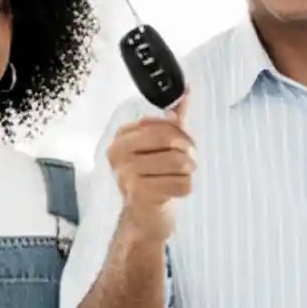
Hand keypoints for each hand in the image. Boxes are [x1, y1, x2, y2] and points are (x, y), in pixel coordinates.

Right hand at [107, 93, 194, 242]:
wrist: (144, 217)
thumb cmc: (153, 178)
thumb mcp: (160, 146)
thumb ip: (172, 119)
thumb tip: (186, 90)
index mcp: (121, 137)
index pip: (162, 124)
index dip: (181, 134)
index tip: (184, 145)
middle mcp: (118, 153)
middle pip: (171, 141)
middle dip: (188, 152)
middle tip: (188, 162)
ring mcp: (125, 174)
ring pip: (180, 162)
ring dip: (188, 172)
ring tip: (179, 177)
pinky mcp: (139, 194)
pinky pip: (181, 183)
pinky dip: (185, 188)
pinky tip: (174, 192)